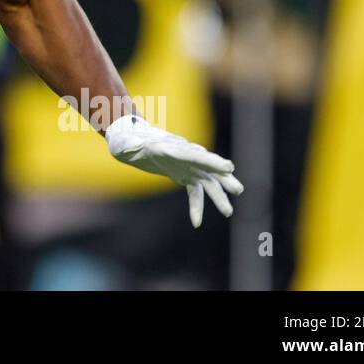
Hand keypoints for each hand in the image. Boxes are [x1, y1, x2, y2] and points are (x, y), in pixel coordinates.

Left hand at [104, 114, 243, 227]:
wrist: (130, 140)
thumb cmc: (127, 141)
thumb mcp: (125, 143)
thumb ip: (129, 146)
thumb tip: (129, 147)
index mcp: (171, 147)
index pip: (195, 154)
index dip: (211, 161)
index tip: (228, 168)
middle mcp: (184, 156)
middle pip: (208, 167)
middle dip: (223, 178)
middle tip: (238, 190)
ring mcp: (186, 166)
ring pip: (207, 181)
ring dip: (218, 196)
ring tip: (228, 212)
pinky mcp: (183, 175)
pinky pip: (194, 192)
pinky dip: (197, 206)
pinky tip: (196, 223)